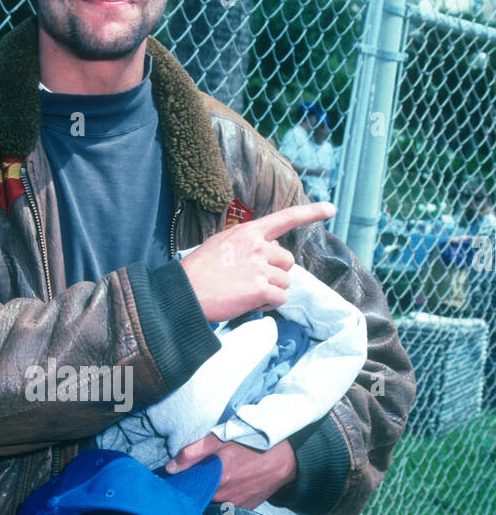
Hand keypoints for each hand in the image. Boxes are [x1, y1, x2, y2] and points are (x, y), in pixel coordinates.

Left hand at [166, 433, 296, 509]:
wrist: (286, 459)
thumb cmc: (254, 445)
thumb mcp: (221, 440)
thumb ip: (193, 453)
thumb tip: (170, 468)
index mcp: (217, 480)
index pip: (188, 489)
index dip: (182, 483)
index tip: (179, 477)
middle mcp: (225, 498)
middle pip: (200, 496)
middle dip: (196, 487)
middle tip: (200, 473)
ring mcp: (236, 506)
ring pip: (213, 502)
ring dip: (210, 493)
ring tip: (217, 478)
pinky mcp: (245, 510)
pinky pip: (226, 507)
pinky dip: (224, 498)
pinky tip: (228, 485)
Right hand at [180, 201, 334, 321]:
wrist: (184, 293)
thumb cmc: (197, 272)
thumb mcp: (221, 244)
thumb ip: (246, 244)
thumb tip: (265, 252)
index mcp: (248, 232)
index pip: (285, 218)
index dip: (310, 213)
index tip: (330, 209)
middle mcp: (258, 246)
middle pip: (288, 261)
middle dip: (277, 273)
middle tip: (253, 281)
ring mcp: (260, 268)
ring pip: (285, 282)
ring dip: (272, 291)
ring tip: (247, 294)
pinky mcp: (260, 289)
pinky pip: (280, 298)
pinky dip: (269, 305)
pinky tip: (251, 304)